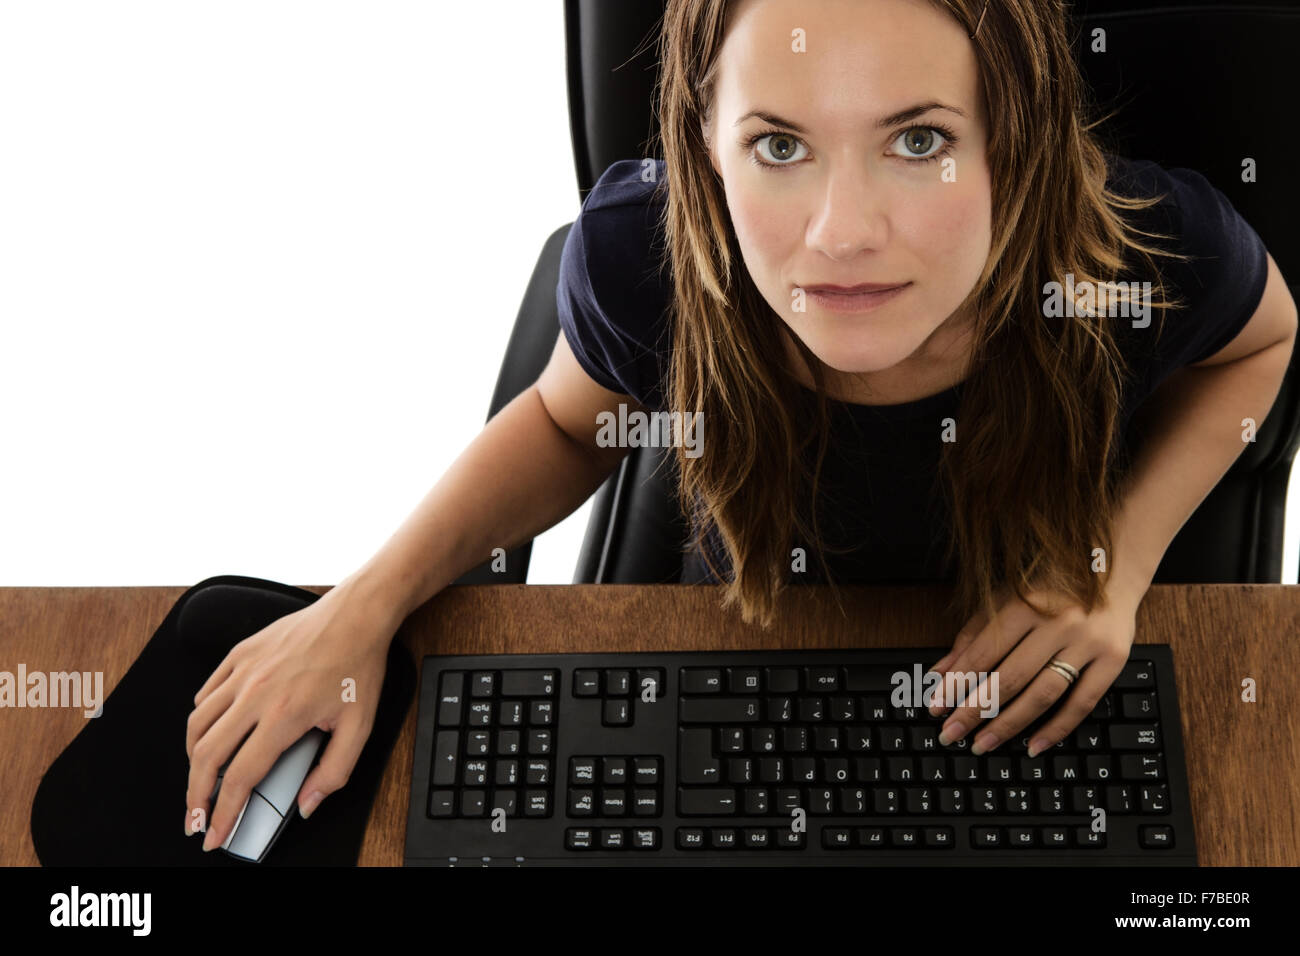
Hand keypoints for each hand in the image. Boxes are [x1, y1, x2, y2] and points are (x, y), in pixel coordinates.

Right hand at [183, 583, 398, 850]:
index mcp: (284, 715)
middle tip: (195, 818)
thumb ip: (334, 772)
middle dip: (195, 796)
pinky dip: (201, 718)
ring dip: (193, 759)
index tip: (213, 834)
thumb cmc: (359, 664)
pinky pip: (206, 693)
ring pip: (197, 724)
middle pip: (205, 755)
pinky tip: (210, 732)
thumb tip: (306, 804)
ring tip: (200, 780)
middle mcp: (256, 693)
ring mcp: (244, 671)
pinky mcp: (240, 653)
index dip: (222, 814)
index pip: (240, 777)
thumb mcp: (361, 726)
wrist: (357, 614)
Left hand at [926, 580, 1141, 757]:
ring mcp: (1088, 642)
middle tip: (950, 734)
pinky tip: (1033, 746)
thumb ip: (972, 635)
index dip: (956, 682)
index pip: (984, 652)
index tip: (935, 706)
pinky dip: (1057, 728)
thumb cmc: (1048, 588)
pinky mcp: (1113, 659)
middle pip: (1010, 677)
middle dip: (975, 710)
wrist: (1112, 570)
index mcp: (1026, 603)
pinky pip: (1082, 703)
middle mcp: (1057, 623)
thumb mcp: (1005, 600)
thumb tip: (940, 673)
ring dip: (1009, 725)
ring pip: (1043, 694)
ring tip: (982, 745)